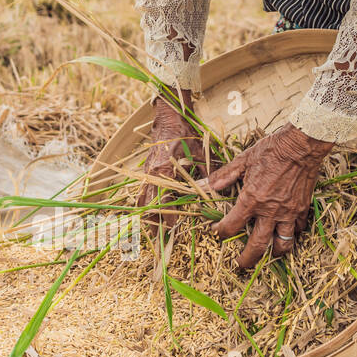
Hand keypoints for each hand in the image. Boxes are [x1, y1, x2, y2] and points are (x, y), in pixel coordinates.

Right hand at [139, 90, 210, 231]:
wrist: (169, 116)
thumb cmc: (185, 134)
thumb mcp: (200, 155)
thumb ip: (205, 176)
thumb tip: (214, 194)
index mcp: (164, 173)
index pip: (163, 202)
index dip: (167, 218)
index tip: (173, 229)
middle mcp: (152, 175)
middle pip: (148, 206)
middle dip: (153, 224)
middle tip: (159, 240)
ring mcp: (146, 173)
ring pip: (142, 201)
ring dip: (146, 216)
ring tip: (151, 232)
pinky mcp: (146, 170)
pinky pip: (142, 192)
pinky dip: (144, 204)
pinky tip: (147, 214)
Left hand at [207, 126, 333, 269]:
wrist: (302, 145)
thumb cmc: (272, 150)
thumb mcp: (243, 160)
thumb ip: (224, 176)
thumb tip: (205, 185)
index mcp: (252, 199)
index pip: (232, 226)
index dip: (221, 232)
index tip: (217, 232)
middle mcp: (270, 211)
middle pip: (258, 246)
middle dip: (247, 260)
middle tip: (240, 266)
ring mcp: (288, 212)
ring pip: (282, 244)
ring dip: (274, 253)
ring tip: (268, 255)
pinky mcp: (302, 209)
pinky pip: (297, 229)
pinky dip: (291, 234)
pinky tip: (286, 233)